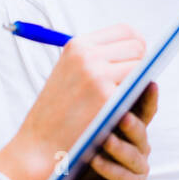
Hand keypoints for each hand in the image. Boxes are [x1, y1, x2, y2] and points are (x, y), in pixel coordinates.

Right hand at [11, 24, 147, 177]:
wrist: (37, 148)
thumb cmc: (57, 114)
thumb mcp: (70, 74)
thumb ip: (99, 59)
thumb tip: (140, 50)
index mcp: (78, 45)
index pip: (125, 31)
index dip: (136, 47)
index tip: (136, 63)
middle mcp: (87, 54)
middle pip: (138, 47)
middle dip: (140, 66)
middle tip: (129, 87)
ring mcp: (97, 74)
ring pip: (141, 68)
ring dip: (137, 84)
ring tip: (120, 101)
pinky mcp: (107, 96)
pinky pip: (137, 90)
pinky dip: (133, 101)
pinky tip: (118, 113)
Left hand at [41, 81, 156, 179]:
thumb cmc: (63, 143)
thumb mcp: (80, 112)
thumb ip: (96, 90)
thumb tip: (97, 61)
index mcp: (128, 119)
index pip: (143, 103)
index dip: (146, 93)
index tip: (144, 80)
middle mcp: (137, 141)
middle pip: (142, 126)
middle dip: (134, 120)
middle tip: (121, 114)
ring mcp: (135, 165)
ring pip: (136, 153)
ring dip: (120, 146)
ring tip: (105, 140)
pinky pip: (125, 177)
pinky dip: (111, 168)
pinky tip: (96, 161)